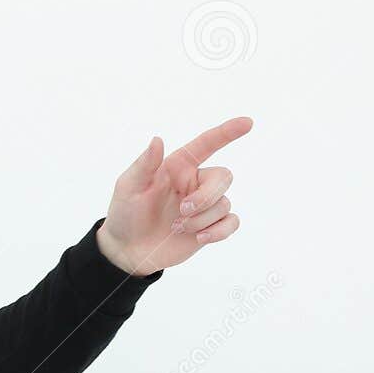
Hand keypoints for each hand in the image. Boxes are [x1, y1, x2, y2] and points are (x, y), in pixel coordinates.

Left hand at [95, 116, 252, 275]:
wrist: (128, 250)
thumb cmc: (126, 214)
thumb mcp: (129, 187)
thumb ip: (145, 164)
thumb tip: (157, 140)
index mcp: (178, 167)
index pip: (207, 144)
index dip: (227, 132)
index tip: (247, 123)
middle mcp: (195, 182)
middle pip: (223, 177)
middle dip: (207, 196)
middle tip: (182, 210)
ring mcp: (204, 205)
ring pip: (224, 204)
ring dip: (201, 219)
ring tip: (176, 228)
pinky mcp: (210, 226)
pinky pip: (231, 222)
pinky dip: (219, 231)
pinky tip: (199, 237)